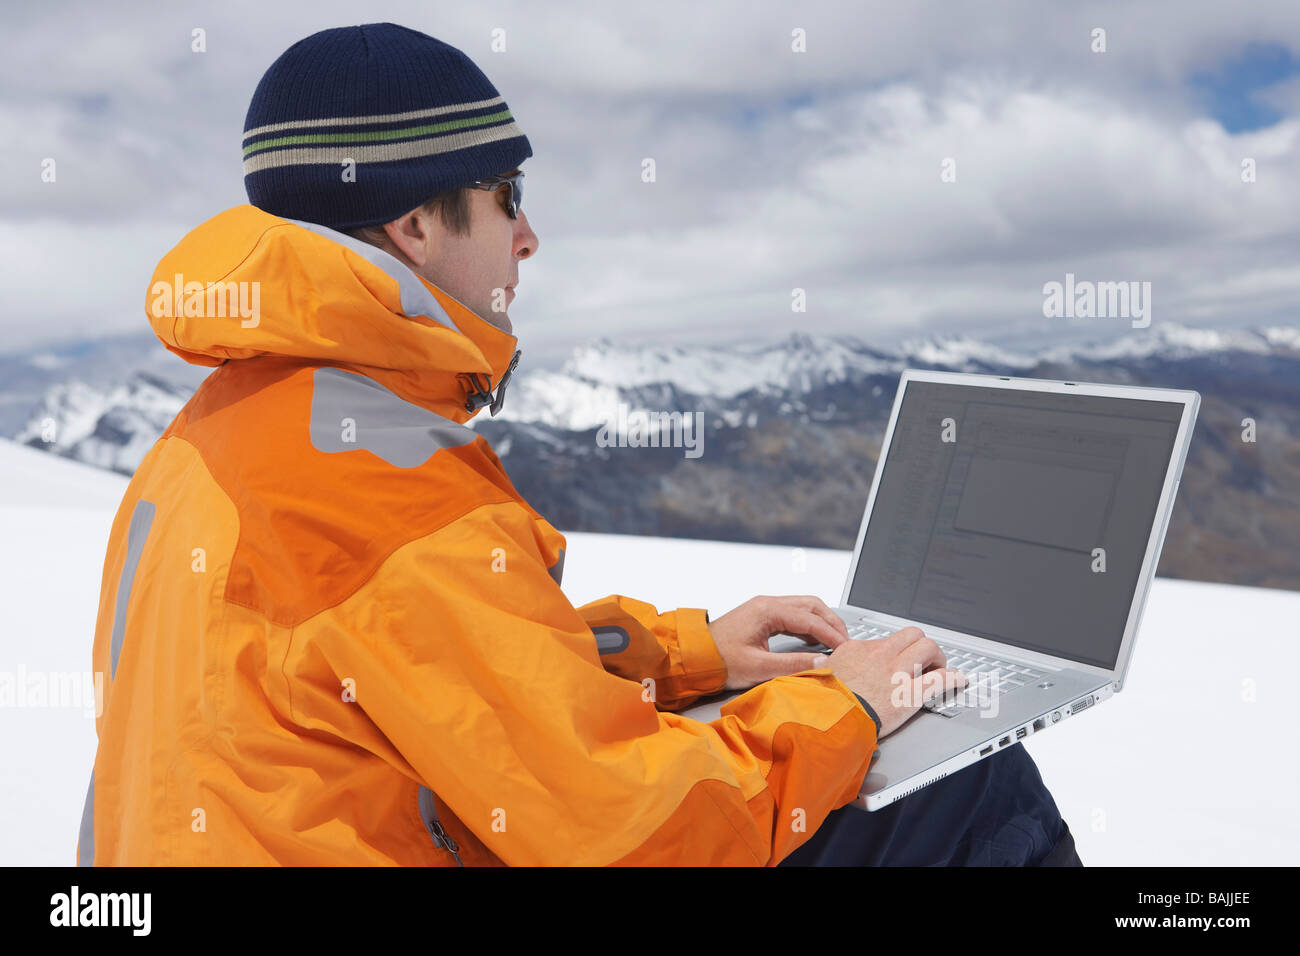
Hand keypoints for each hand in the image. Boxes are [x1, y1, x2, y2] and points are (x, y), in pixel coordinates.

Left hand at [706, 595, 850, 690]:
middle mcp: (767, 604)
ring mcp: (764, 608)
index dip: (831, 634)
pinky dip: (809, 625)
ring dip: (822, 622)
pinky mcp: (761, 616)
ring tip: (836, 641)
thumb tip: (823, 662)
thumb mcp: (759, 667)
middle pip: (811, 605)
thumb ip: (794, 663)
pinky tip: (815, 640)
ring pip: (804, 608)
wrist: (694, 656)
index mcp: (767, 611)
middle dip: (832, 622)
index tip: (846, 648)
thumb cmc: (719, 660)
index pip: (810, 619)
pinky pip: (793, 615)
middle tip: (846, 642)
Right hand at [823, 626, 967, 738]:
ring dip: (937, 657)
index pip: (886, 640)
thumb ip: (829, 667)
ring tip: (939, 666)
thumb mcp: (820, 674)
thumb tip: (823, 663)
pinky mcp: (910, 694)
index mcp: (858, 650)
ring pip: (928, 648)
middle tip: (925, 658)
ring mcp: (897, 673)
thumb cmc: (822, 701)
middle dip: (922, 645)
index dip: (897, 650)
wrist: (828, 719)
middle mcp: (880, 655)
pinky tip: (959, 679)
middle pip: (912, 634)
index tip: (899, 658)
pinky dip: (953, 677)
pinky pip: (940, 678)